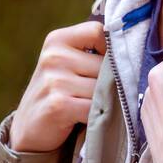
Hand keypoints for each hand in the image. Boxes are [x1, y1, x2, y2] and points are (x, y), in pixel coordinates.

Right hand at [9, 20, 104, 151]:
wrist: (30, 130)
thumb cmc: (58, 94)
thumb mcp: (67, 64)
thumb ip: (92, 52)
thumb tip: (132, 48)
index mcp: (56, 40)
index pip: (97, 32)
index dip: (110, 49)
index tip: (108, 65)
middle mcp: (54, 56)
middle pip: (105, 64)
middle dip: (108, 82)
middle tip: (97, 95)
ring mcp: (55, 80)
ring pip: (104, 87)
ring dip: (103, 101)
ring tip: (90, 107)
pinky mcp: (59, 105)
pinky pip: (96, 107)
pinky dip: (98, 116)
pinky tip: (86, 119)